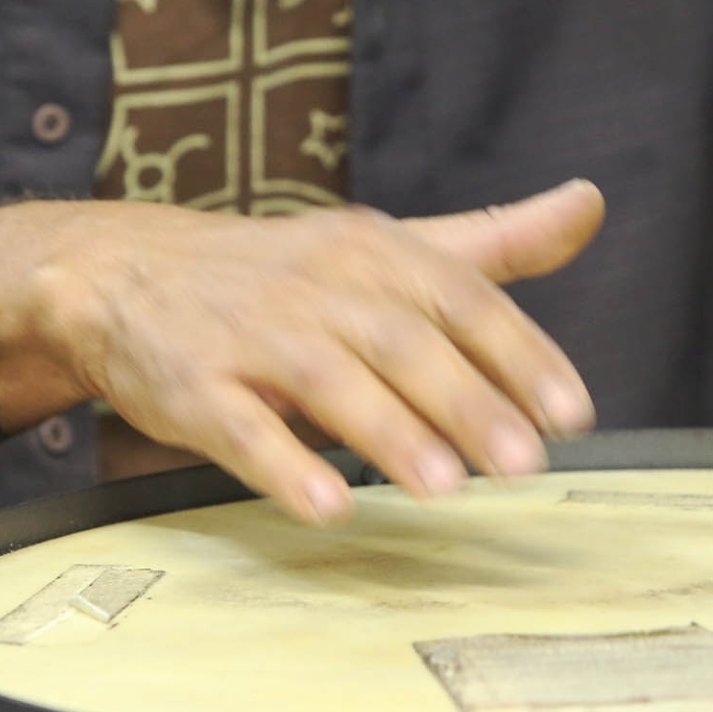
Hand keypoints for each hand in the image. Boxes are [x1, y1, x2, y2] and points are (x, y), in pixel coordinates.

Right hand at [37, 181, 605, 523]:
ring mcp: (254, 336)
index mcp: (377, 252)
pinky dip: (284, 466)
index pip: (462, 297)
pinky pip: (241, 427)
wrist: (122, 270)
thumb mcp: (387, 246)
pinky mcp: (194, 385)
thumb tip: (590, 205)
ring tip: (446, 489)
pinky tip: (328, 506)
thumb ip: (491, 243)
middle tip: (525, 464)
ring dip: (389, 434)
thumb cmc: (281, 274)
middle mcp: (320, 286)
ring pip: (330, 381)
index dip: (521, 354)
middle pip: (404, 342)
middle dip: (468, 402)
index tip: (572, 413)